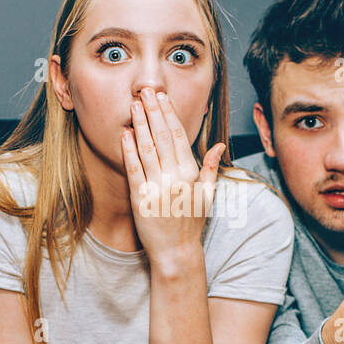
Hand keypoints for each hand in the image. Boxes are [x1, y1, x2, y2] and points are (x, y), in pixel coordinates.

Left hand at [121, 87, 224, 269]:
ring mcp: (157, 187)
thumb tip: (219, 145)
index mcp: (192, 174)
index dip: (170, 114)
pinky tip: (125, 133)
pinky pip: (134, 168)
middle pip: (163, 136)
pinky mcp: (140, 197)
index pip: (180, 136)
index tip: (162, 97)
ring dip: (140, 124)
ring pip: (147, 148)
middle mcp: (176, 177)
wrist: (175, 251)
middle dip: (153, 111)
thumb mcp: (207, 196)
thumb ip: (211, 168)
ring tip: (134, 105)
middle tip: (145, 91)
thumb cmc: (190, 223)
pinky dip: (129, 149)